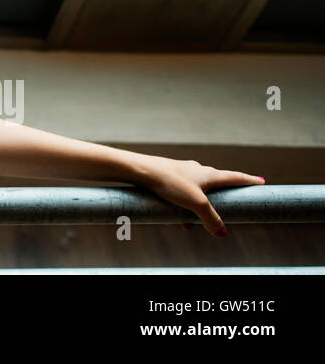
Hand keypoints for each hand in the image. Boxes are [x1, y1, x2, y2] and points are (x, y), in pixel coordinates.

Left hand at [137, 156, 264, 236]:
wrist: (141, 170)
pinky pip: (183, 196)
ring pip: (197, 194)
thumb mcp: (196, 203)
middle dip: (222, 200)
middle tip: (230, 207)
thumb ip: (210, 219)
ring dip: (197, 210)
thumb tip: (222, 233)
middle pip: (217, 185)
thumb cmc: (170, 182)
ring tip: (190, 226)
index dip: (249, 181)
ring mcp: (183, 174)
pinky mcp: (169, 179)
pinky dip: (184, 208)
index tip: (261, 182)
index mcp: (209, 174)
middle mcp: (198, 171)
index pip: (235, 177)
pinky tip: (178, 221)